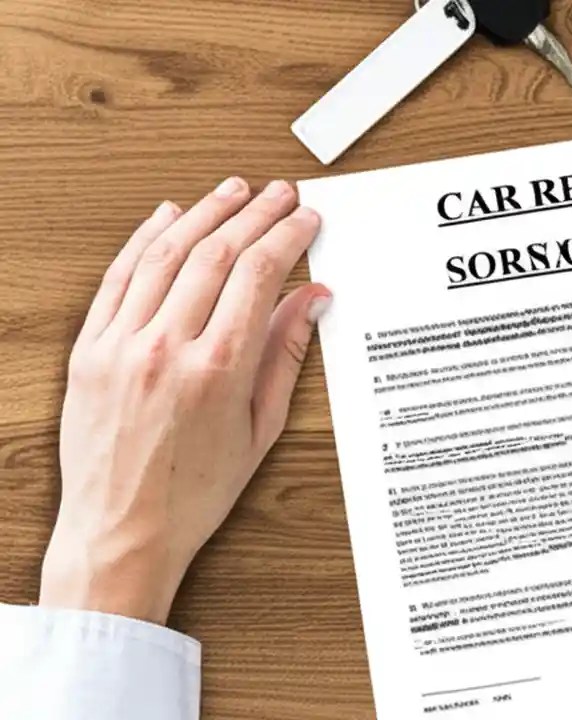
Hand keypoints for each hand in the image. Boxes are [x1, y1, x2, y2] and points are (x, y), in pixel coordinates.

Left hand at [41, 177, 330, 624]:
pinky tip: (168, 217)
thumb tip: (311, 299)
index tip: (305, 220)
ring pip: (165, 253)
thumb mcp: (260, 428)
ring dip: (203, 213)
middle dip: (254, 214)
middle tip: (279, 193)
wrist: (121, 531)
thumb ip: (285, 354)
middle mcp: (167, 348)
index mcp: (218, 369)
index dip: (287, 236)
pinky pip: (119, 278)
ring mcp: (121, 345)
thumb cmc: (194, 493)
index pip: (259, 275)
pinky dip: (144, 239)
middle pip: (216, 253)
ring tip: (231, 191)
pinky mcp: (89, 351)